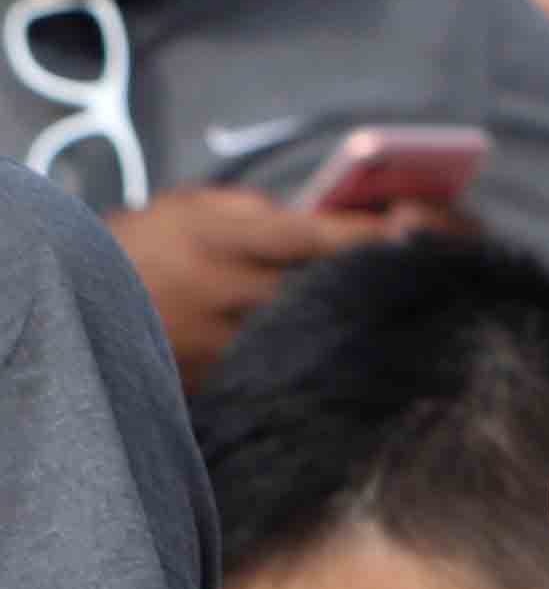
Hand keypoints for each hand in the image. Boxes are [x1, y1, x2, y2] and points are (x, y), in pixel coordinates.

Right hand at [99, 188, 406, 383]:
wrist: (74, 296)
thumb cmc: (152, 241)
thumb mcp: (200, 207)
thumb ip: (267, 214)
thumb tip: (339, 223)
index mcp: (223, 239)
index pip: (319, 237)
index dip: (377, 234)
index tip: (418, 226)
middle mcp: (225, 293)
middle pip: (330, 289)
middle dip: (386, 279)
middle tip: (435, 270)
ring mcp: (221, 343)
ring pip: (315, 334)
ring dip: (364, 321)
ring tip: (412, 309)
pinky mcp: (216, 381)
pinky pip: (286, 368)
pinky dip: (323, 354)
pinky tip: (356, 346)